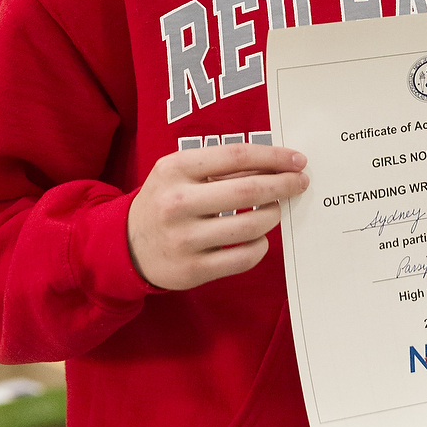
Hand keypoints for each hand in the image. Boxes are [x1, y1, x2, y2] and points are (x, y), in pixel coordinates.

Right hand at [127, 143, 308, 289]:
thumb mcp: (180, 172)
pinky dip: (260, 246)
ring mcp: (184, 239)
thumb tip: (276, 164)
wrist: (126, 245)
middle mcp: (177, 203)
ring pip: (251, 226)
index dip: (273, 157)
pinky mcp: (193, 270)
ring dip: (273, 215)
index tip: (297, 160)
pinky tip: (258, 238)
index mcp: (175, 169)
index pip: (237, 156)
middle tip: (300, 183)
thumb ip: (221, 166)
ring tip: (274, 209)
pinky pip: (244, 257)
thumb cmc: (165, 200)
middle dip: (283, 185)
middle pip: (249, 190)